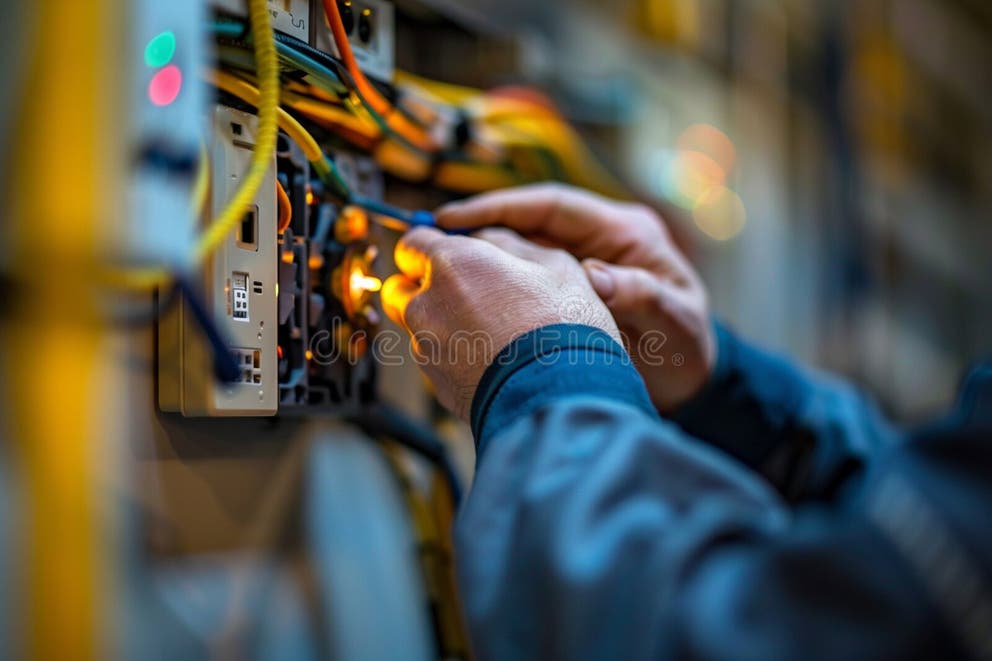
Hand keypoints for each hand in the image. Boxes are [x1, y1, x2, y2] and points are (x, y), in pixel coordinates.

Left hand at [381, 226, 619, 420]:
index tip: (448, 251)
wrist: (563, 397)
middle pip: (402, 288)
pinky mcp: (437, 385)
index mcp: (452, 264)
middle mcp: (427, 305)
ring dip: (440, 323)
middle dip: (424, 286)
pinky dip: (454, 357)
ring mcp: (427, 349)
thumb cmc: (563, 325)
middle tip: (466, 292)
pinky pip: (436, 361)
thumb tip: (489, 239)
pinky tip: (492, 362)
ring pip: (419, 327)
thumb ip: (510, 244)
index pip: (412, 243)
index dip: (429, 245)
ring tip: (488, 333)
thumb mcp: (554, 265)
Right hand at [437, 183, 714, 411]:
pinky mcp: (561, 295)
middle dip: (476, 229)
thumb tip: (598, 276)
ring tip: (431, 269)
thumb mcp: (675, 321)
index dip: (501, 207)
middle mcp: (594, 242)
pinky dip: (490, 288)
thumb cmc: (686, 347)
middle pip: (525, 223)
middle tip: (427, 243)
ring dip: (477, 258)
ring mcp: (575, 268)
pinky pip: (519, 282)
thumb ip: (642, 296)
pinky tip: (460, 301)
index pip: (552, 204)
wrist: (687, 382)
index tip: (455, 219)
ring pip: (516, 252)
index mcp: (623, 232)